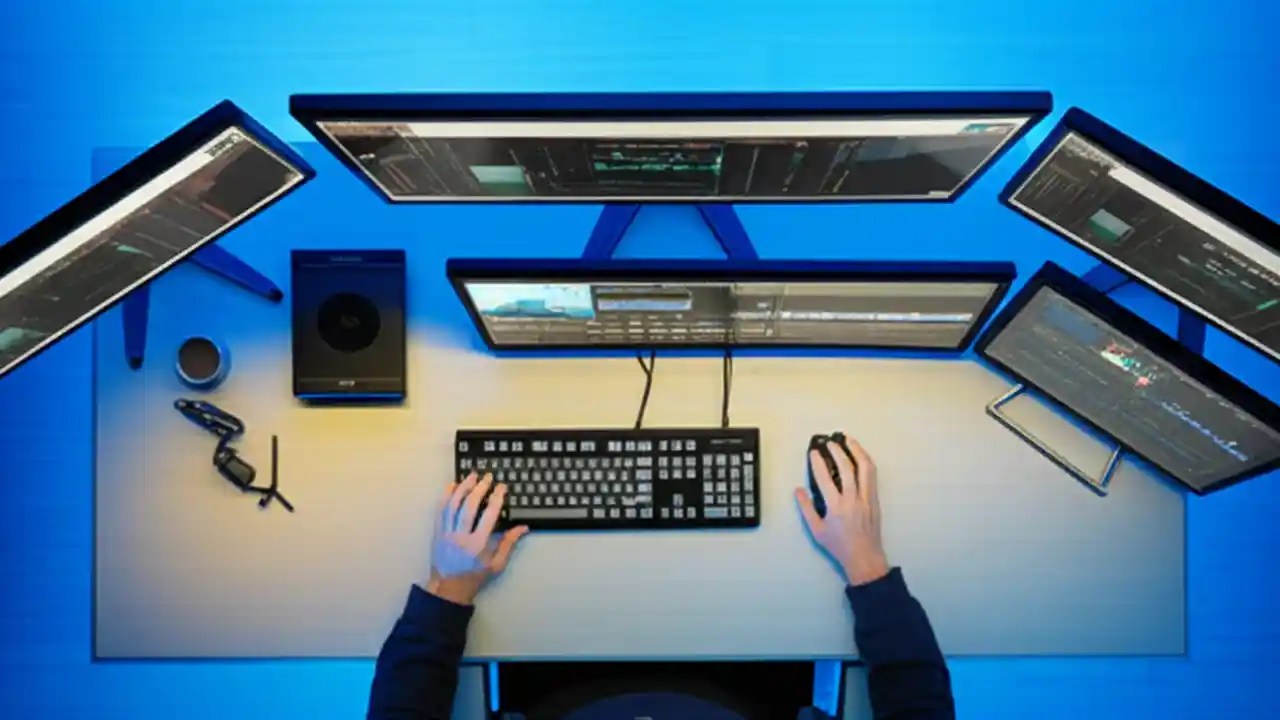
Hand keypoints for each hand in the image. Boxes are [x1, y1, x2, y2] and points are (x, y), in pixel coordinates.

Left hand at [425, 472, 529, 605]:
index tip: (502, 487)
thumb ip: (508, 544)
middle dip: (479, 489)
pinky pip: (440, 510)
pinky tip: (452, 485)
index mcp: (478, 545)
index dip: (496, 499)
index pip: (488, 516)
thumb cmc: (475, 577)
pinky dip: (446, 496)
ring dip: (462, 488)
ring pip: (453, 505)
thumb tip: (523, 527)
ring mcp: (446, 533)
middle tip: (487, 476)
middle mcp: (461, 537)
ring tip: (471, 475)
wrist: (447, 588)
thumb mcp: (496, 565)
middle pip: (469, 507)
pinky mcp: (437, 532)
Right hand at [795, 435, 889, 586]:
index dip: (817, 462)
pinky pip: (872, 476)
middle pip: (847, 467)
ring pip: (865, 468)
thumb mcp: (816, 530)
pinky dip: (866, 462)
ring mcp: (867, 498)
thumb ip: (806, 508)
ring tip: (850, 441)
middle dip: (838, 451)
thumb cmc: (840, 546)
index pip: (824, 477)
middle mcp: (853, 499)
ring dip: (857, 451)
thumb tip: (799, 491)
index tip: (814, 453)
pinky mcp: (875, 500)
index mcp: (836, 506)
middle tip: (830, 443)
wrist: (864, 557)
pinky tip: (861, 457)